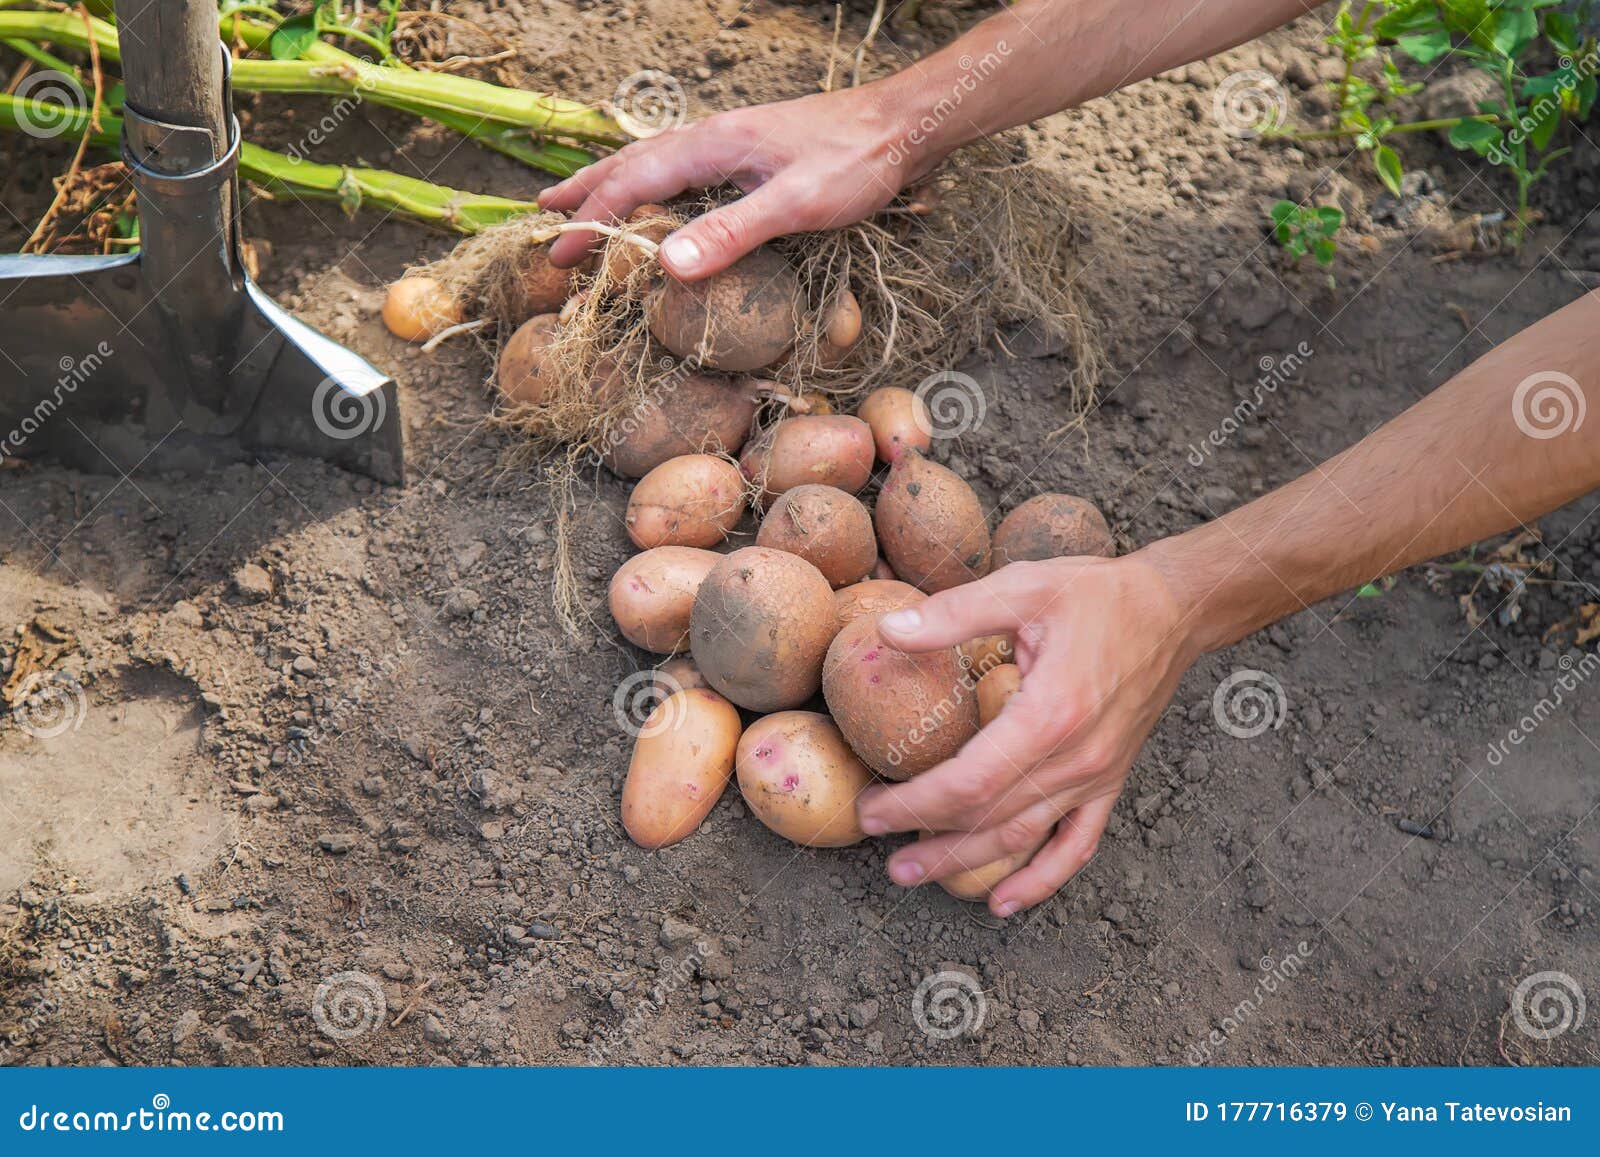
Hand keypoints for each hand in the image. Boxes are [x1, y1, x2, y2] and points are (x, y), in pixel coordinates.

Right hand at [539, 85, 928, 279]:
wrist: (904, 124)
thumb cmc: (856, 162)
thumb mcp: (796, 205)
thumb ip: (731, 233)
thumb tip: (665, 264)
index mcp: (712, 145)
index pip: (633, 184)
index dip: (593, 222)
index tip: (561, 256)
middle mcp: (713, 136)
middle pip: (632, 164)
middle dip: (587, 193)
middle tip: (544, 219)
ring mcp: (731, 141)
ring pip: (654, 161)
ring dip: (613, 182)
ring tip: (580, 198)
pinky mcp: (750, 151)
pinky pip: (681, 166)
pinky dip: (651, 182)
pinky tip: (658, 195)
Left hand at [856, 551, 1202, 916]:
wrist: (1173, 611)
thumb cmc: (1098, 595)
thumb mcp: (1024, 586)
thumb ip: (954, 612)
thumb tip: (886, 629)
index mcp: (1050, 714)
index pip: (970, 781)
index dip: (916, 803)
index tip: (871, 809)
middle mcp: (1076, 759)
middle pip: (990, 819)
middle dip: (929, 840)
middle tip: (879, 852)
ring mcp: (1096, 777)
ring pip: (1024, 839)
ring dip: (967, 865)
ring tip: (916, 875)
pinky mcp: (1110, 782)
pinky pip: (1077, 846)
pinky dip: (1041, 881)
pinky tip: (1004, 903)